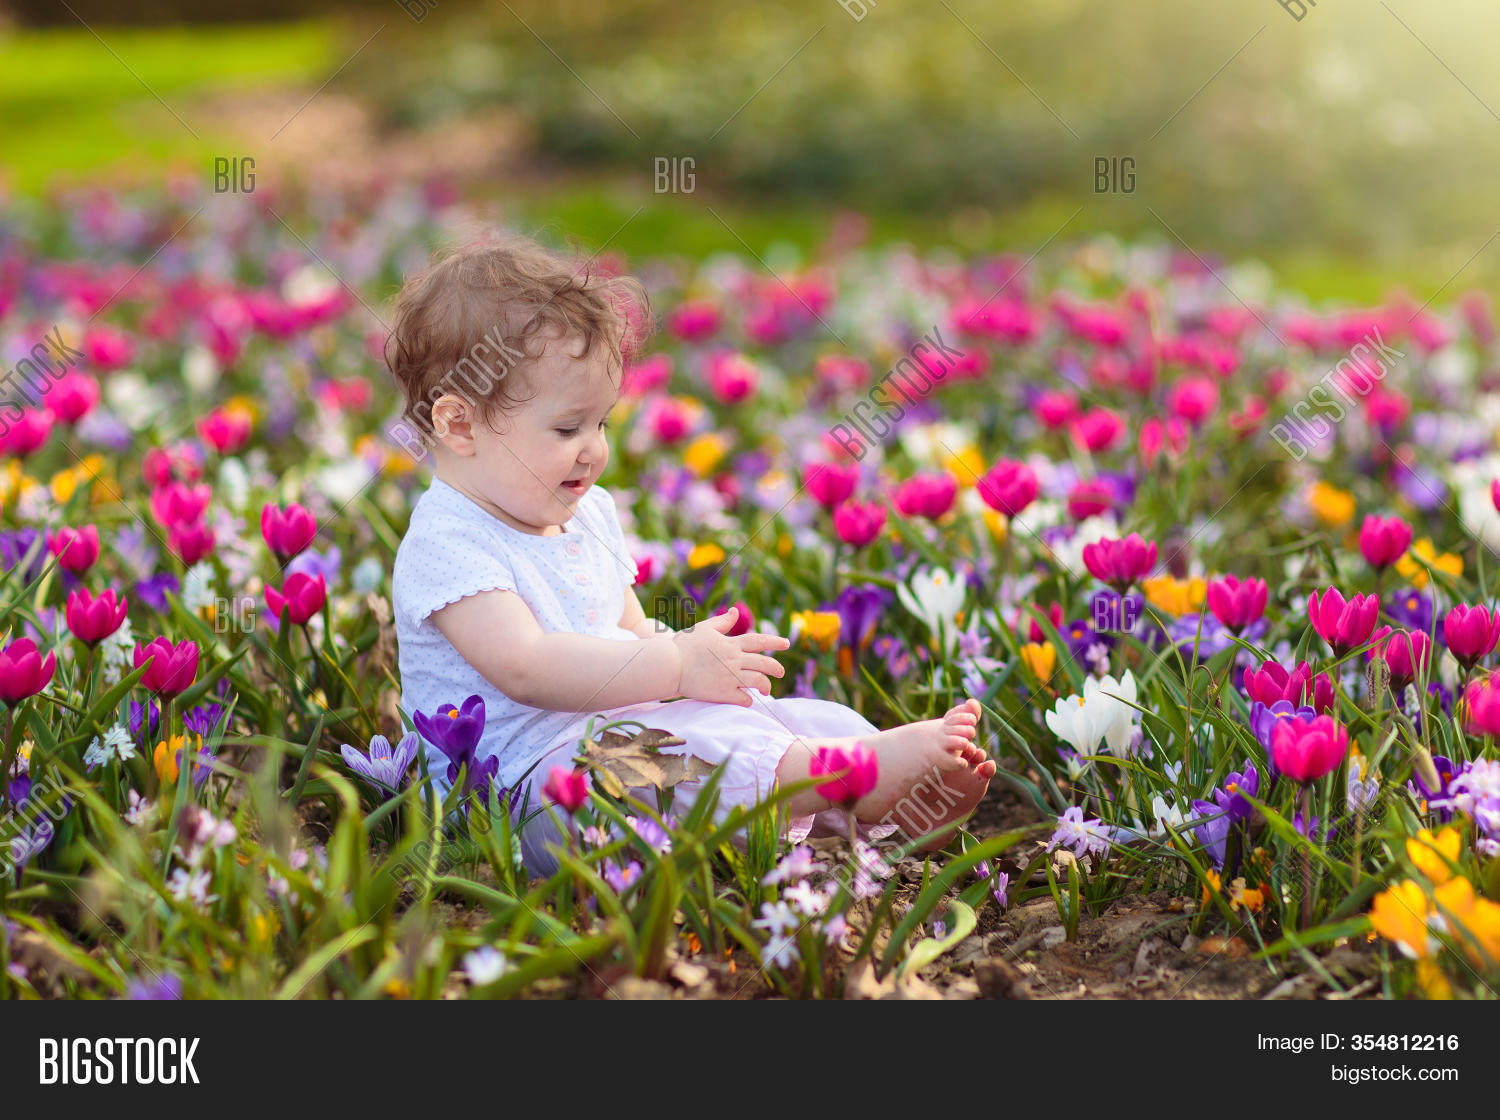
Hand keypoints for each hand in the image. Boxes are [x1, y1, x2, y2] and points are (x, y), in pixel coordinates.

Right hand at [671, 607, 790, 705]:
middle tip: (781, 672)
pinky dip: (749, 700)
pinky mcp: (723, 693)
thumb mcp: (704, 628)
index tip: (787, 643)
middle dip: (776, 668)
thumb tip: (735, 611)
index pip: (759, 641)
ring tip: (767, 690)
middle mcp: (734, 660)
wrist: (669, 665)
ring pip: (758, 681)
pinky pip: (743, 698)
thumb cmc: (683, 645)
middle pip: (764, 663)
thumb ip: (722, 622)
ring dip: (766, 686)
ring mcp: (730, 677)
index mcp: (731, 644)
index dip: (775, 641)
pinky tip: (748, 700)